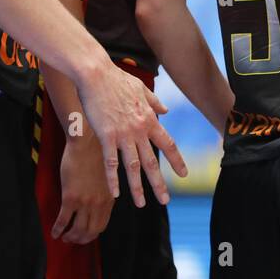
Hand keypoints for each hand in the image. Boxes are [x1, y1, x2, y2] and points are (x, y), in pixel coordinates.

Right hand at [52, 135, 114, 243]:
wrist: (87, 143)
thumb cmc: (95, 156)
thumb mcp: (104, 179)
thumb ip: (102, 194)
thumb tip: (95, 207)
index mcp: (108, 199)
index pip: (101, 226)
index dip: (91, 235)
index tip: (84, 237)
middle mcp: (98, 203)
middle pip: (90, 231)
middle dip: (80, 239)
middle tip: (71, 240)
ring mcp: (85, 202)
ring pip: (77, 229)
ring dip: (69, 237)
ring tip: (63, 238)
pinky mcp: (70, 197)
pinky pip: (63, 220)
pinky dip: (58, 229)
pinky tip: (53, 233)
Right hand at [78, 62, 187, 207]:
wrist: (96, 74)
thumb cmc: (116, 79)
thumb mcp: (141, 88)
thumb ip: (154, 102)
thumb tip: (165, 111)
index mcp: (149, 119)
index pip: (168, 144)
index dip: (176, 161)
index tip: (183, 174)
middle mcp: (139, 129)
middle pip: (152, 161)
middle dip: (159, 183)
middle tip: (166, 200)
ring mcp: (123, 134)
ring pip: (133, 167)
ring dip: (138, 187)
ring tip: (142, 204)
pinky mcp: (106, 136)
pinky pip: (111, 163)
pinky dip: (113, 180)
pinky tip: (116, 194)